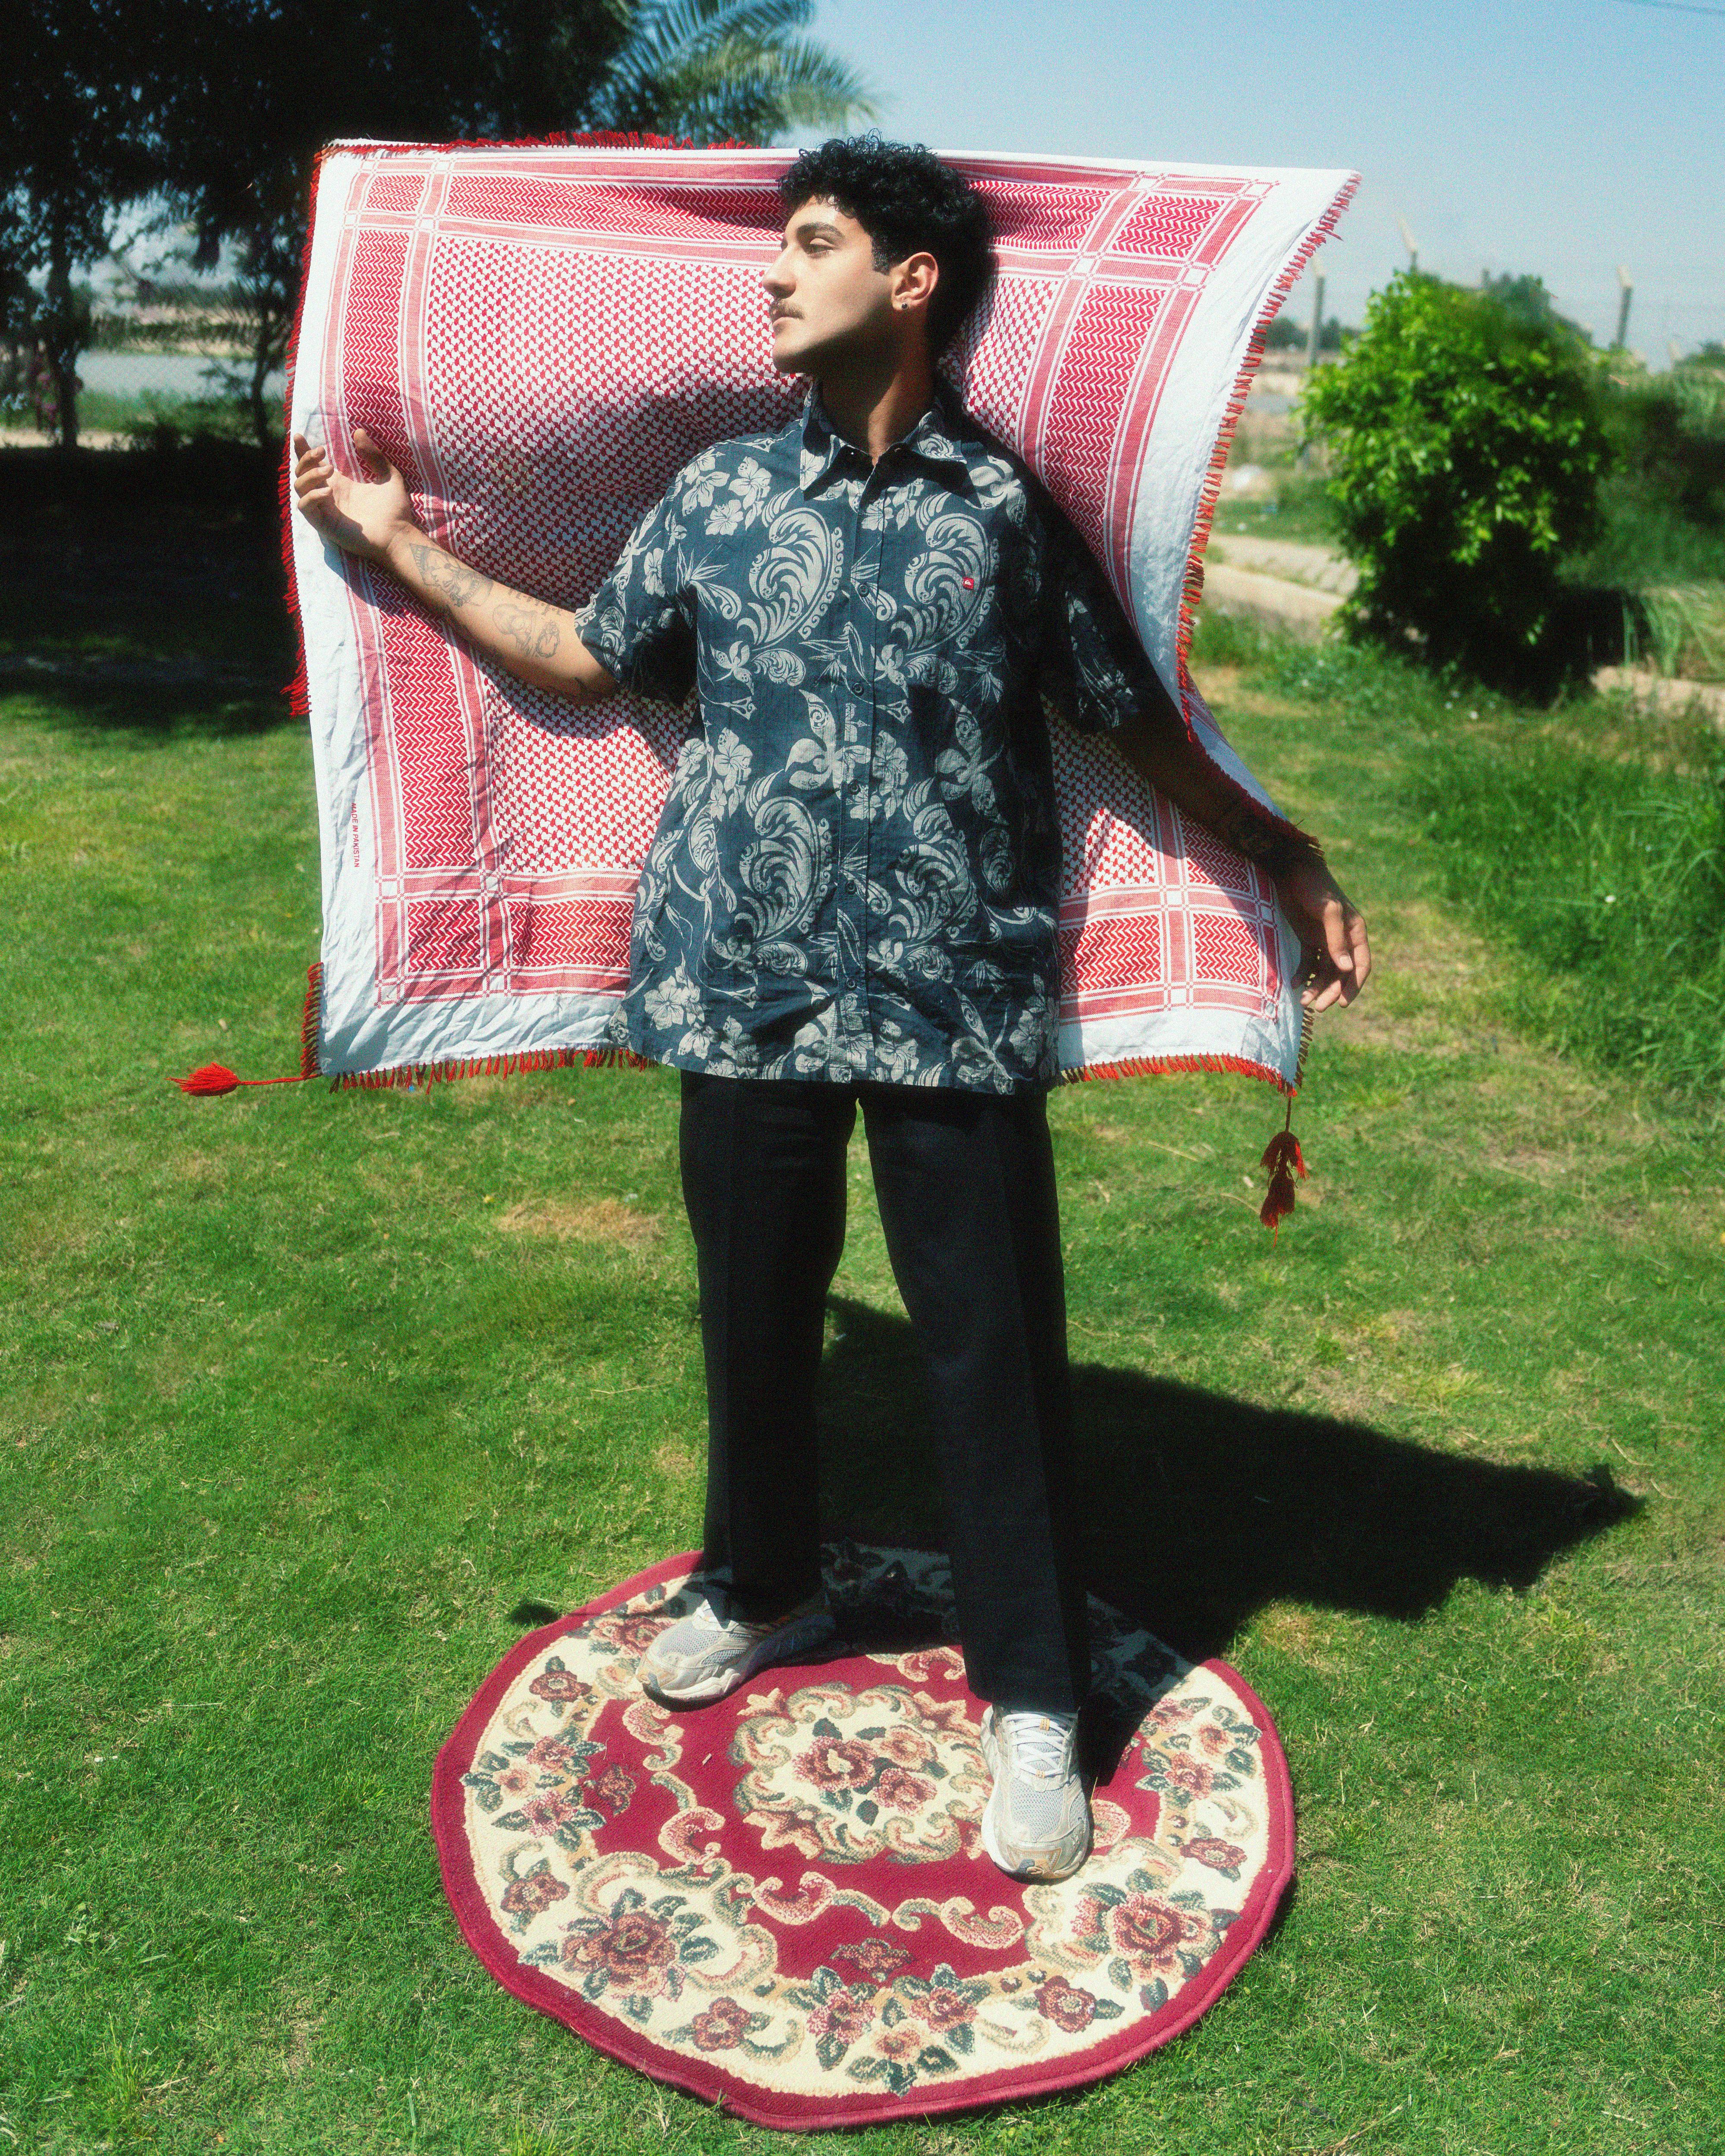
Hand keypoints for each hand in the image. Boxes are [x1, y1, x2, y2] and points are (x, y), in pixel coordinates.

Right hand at [292, 426, 417, 563]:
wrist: (398, 535)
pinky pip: (305, 507)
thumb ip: (374, 455)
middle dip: (306, 458)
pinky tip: (328, 493)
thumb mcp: (388, 475)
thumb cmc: (395, 510)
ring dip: (309, 475)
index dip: (303, 451)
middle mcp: (328, 496)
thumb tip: (358, 431)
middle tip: (323, 452)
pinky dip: (312, 496)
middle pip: (301, 473)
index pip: (313, 465)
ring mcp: (325, 510)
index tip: (299, 436)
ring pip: (299, 487)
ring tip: (330, 470)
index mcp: (339, 484)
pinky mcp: (324, 524)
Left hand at [1275, 851, 1370, 1011]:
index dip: (1355, 985)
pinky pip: (1308, 963)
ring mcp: (1324, 940)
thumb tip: (1346, 968)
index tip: (1344, 1003)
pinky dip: (1302, 975)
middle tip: (1318, 1007)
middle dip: (1332, 991)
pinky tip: (1293, 985)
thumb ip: (1335, 939)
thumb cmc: (1313, 886)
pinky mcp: (1307, 938)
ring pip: (1324, 971)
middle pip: (1341, 973)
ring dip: (1316, 987)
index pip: (1361, 964)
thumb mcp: (1328, 910)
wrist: (1290, 869)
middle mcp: (1342, 938)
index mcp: (1355, 931)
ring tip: (1304, 1001)